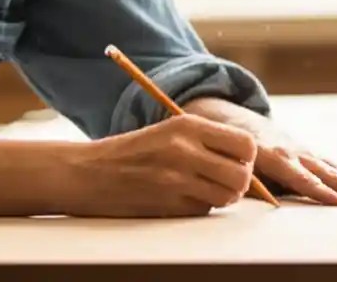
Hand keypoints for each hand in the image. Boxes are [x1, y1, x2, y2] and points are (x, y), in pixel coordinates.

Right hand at [70, 114, 257, 216]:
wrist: (89, 172)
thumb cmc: (132, 151)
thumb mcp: (170, 131)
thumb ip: (206, 140)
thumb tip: (247, 160)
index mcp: (188, 126)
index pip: (245, 144)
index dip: (247, 158)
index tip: (237, 162)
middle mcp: (186, 151)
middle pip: (242, 175)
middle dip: (240, 182)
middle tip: (225, 180)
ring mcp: (178, 180)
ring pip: (228, 196)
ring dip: (222, 197)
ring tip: (204, 189)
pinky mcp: (170, 204)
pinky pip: (204, 209)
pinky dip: (200, 206)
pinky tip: (181, 197)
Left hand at [183, 97, 336, 205]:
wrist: (239, 122)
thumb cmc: (233, 148)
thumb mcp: (233, 158)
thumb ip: (244, 176)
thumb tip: (252, 193)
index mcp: (276, 157)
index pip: (302, 179)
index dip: (321, 190)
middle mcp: (299, 155)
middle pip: (332, 176)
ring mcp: (312, 156)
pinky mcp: (318, 159)